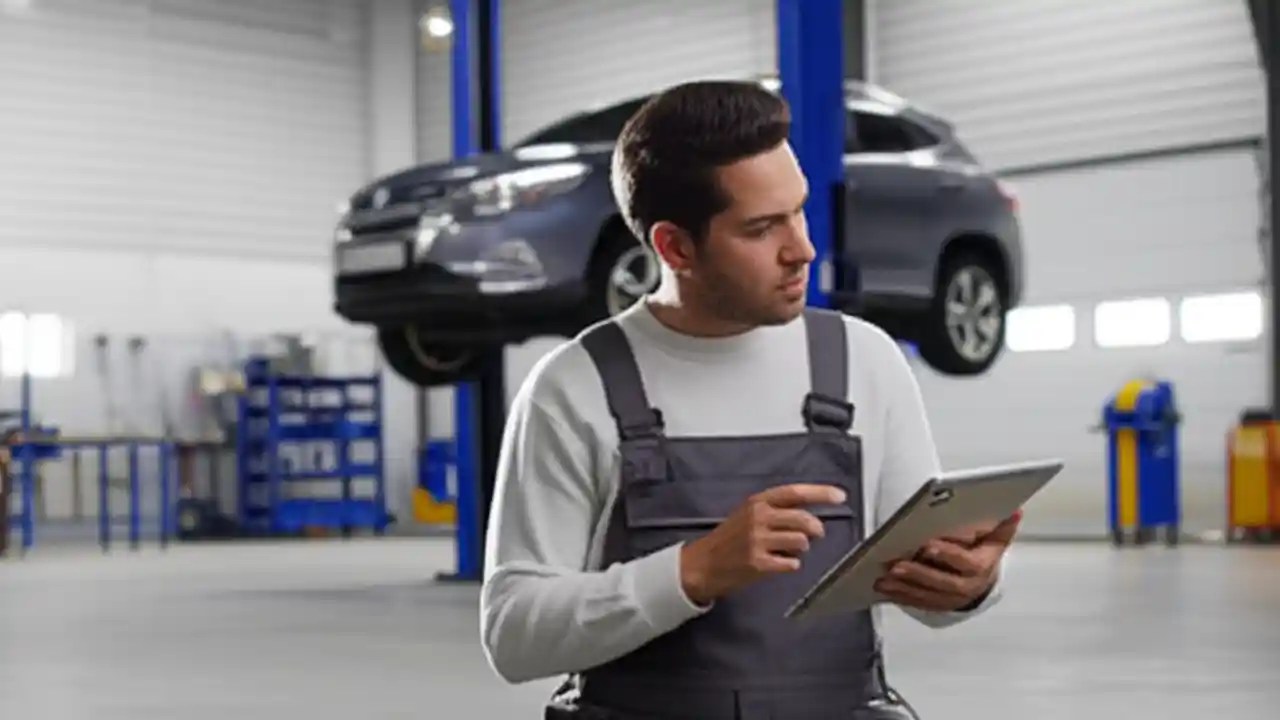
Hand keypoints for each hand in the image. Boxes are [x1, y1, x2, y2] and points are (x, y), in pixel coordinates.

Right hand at [679, 483, 846, 605]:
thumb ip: (776, 510)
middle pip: (804, 519)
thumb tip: (810, 514)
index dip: (820, 493)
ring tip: (786, 550)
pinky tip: (779, 563)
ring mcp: (758, 541)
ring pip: (801, 542)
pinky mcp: (758, 563)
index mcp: (757, 502)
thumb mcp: (748, 514)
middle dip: (816, 529)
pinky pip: (792, 563)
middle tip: (816, 534)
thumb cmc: (729, 538)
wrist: (703, 564)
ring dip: (800, 548)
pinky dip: (791, 564)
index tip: (840, 496)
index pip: (795, 492)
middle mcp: (758, 518)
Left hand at [874, 510, 1021, 611]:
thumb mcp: (995, 539)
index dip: (947, 555)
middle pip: (942, 583)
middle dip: (918, 574)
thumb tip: (1015, 510)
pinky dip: (900, 597)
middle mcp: (968, 588)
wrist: (983, 582)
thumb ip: (1002, 526)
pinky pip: (917, 603)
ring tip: (884, 578)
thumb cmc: (984, 554)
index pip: (965, 563)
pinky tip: (885, 589)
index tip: (928, 546)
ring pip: (927, 596)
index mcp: (981, 568)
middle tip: (896, 565)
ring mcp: (952, 600)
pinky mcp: (937, 605)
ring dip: (904, 588)